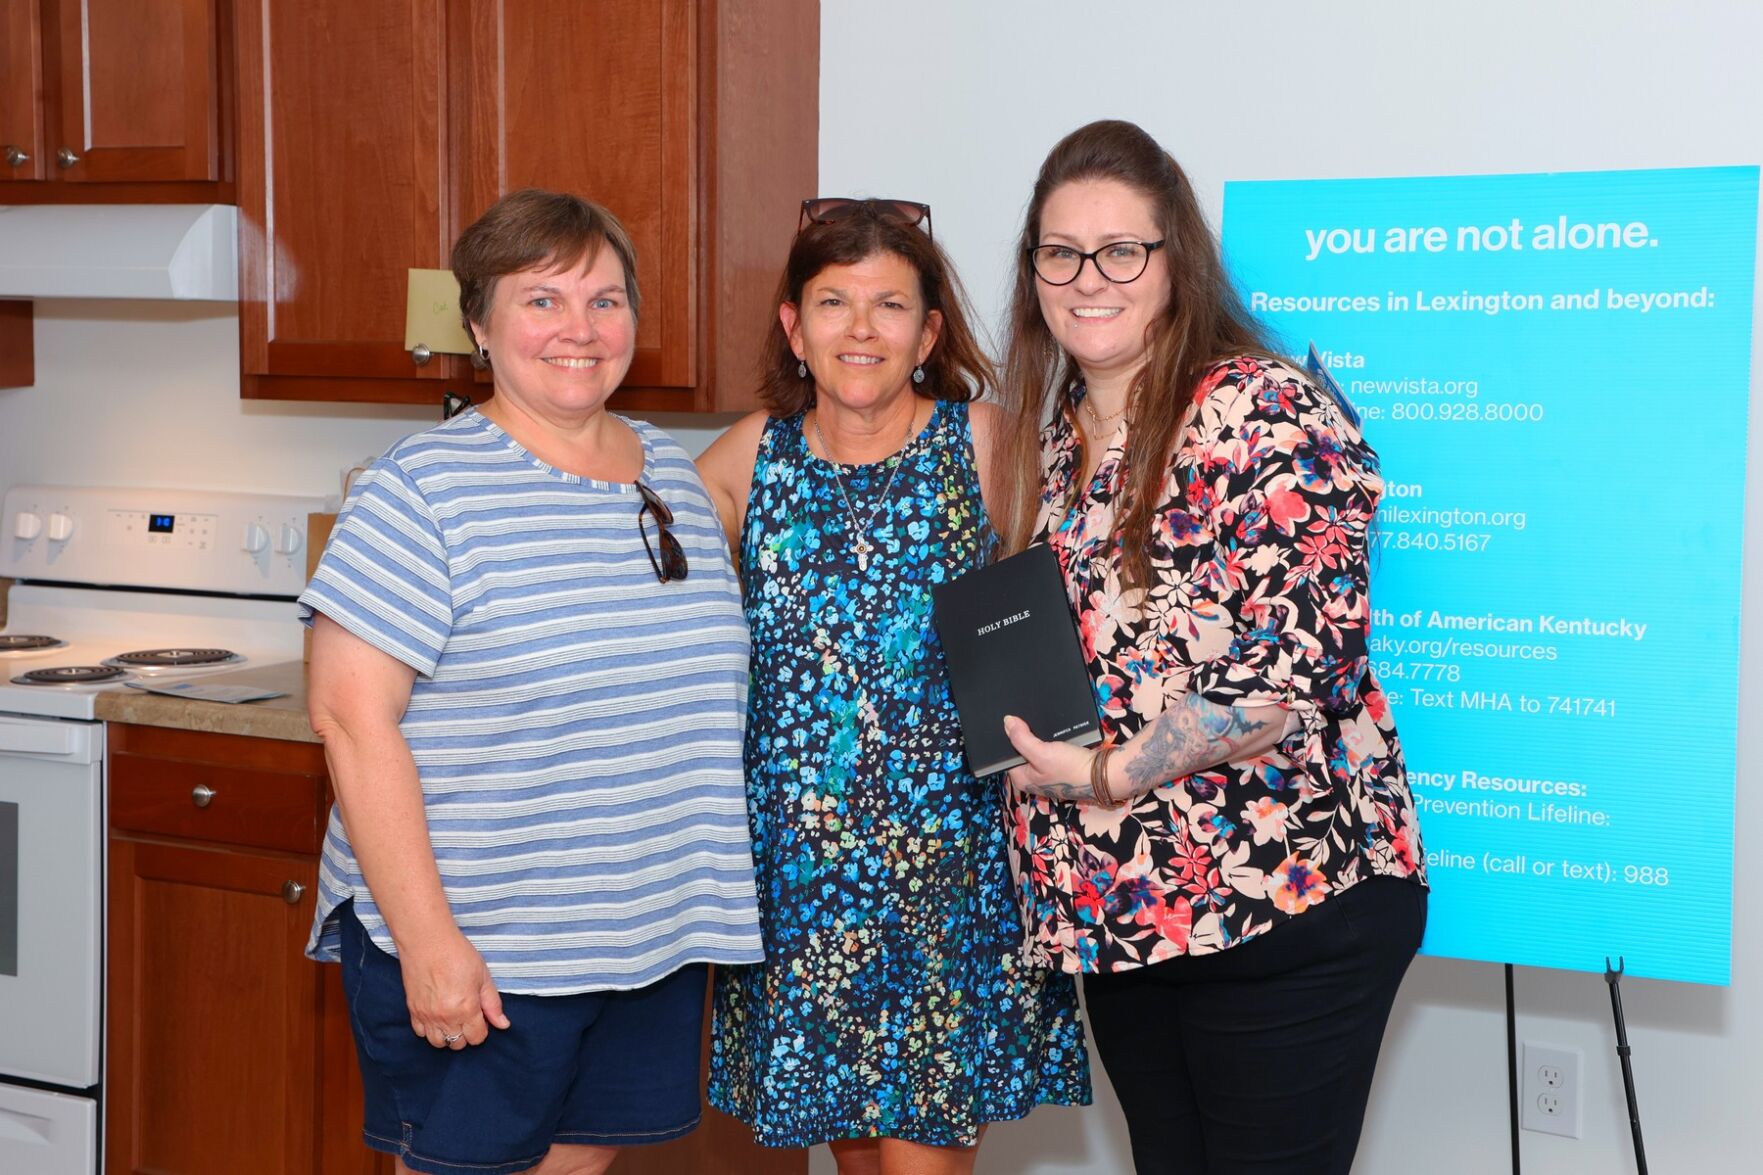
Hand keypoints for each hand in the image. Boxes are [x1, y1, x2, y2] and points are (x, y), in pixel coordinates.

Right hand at [399, 930, 510, 1049]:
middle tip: (467, 1014)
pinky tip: (436, 1015)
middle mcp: (445, 1018)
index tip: (480, 1016)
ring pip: (438, 1043)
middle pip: (458, 1044)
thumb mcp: (483, 976)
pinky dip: (429, 1029)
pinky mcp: (412, 1011)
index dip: (482, 1029)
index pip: (476, 1038)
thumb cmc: (458, 954)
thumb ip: (493, 1004)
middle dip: (466, 1033)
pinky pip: (420, 1033)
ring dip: (447, 1034)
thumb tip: (503, 1025)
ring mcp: (426, 1016)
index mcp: (466, 1009)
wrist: (427, 941)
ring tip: (452, 1017)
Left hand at [1003, 715, 1096, 803]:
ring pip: (1034, 747)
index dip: (1006, 738)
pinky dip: (1048, 739)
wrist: (1103, 774)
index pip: (1005, 755)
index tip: (1009, 722)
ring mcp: (1045, 771)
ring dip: (1036, 736)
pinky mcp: (1058, 765)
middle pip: (1019, 750)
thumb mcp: (1042, 753)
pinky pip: (1047, 748)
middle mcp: (1031, 777)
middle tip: (1025, 719)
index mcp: (1021, 779)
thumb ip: (1021, 738)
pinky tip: (1050, 731)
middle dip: (1022, 736)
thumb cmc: (1072, 769)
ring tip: (1038, 723)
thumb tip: (1007, 722)